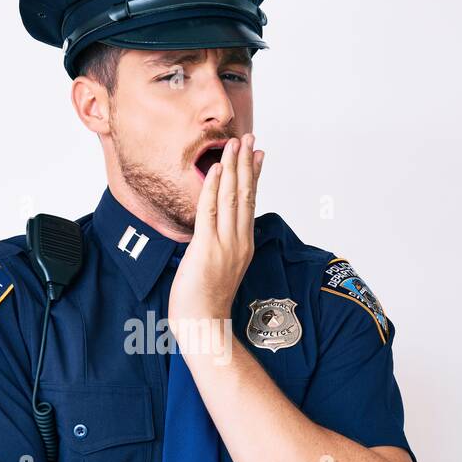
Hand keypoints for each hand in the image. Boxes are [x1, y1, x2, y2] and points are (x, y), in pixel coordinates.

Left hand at [168, 133, 264, 337]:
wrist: (203, 324)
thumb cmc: (205, 301)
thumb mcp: (219, 268)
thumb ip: (219, 245)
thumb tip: (214, 230)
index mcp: (244, 245)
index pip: (251, 203)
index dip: (254, 176)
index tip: (258, 154)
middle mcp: (239, 241)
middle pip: (245, 194)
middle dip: (247, 163)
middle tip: (249, 137)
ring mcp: (225, 245)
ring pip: (231, 197)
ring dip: (233, 167)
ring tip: (234, 144)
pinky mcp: (207, 248)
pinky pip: (210, 211)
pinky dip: (213, 187)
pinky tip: (217, 168)